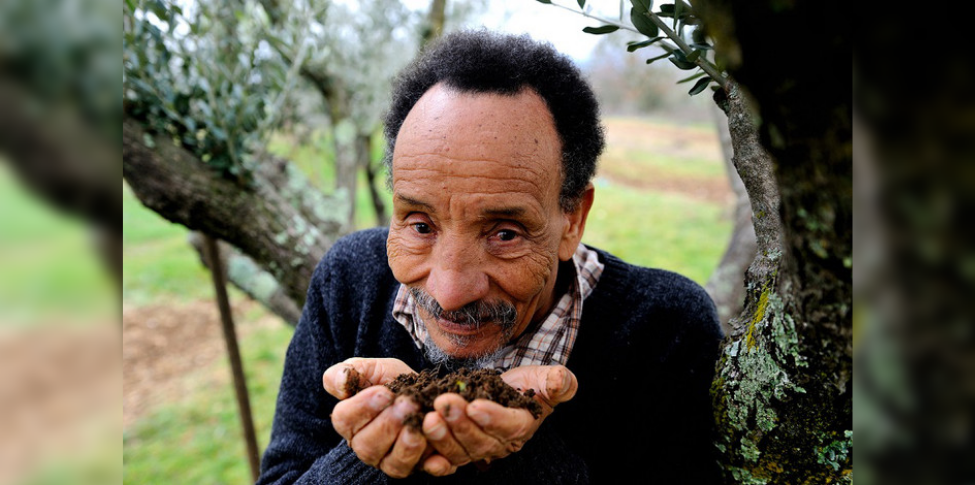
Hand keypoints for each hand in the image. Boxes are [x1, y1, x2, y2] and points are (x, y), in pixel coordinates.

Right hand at [323, 358, 428, 477]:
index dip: (363, 407)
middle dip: (388, 422)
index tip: (385, 392)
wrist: (427, 392)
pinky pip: (409, 468)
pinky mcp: (407, 467)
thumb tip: (340, 382)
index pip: (344, 419)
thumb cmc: (396, 381)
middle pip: (366, 444)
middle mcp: (363, 445)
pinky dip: (420, 454)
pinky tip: (427, 437)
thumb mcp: (375, 369)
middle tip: (408, 402)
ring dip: (404, 441)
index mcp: (350, 421)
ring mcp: (385, 460)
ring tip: (418, 420)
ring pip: (388, 461)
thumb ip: (352, 371)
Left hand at [420, 365, 577, 472]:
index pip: (509, 426)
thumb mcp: (546, 378)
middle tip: (443, 402)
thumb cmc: (529, 384)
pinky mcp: (457, 447)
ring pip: (459, 450)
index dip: (492, 418)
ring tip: (428, 417)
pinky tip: (422, 451)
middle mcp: (499, 444)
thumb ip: (558, 381)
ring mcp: (476, 448)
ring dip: (442, 436)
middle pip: (480, 441)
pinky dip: (434, 458)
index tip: (475, 404)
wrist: (509, 391)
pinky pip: (445, 459)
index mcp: (522, 426)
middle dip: (460, 423)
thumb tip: (561, 381)